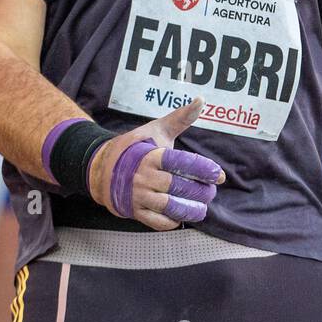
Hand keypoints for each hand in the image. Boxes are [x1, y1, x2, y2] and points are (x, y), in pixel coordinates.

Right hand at [87, 97, 224, 229]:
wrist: (101, 167)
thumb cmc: (136, 147)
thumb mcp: (156, 130)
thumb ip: (180, 119)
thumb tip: (201, 100)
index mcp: (151, 155)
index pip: (181, 162)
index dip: (203, 170)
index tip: (220, 175)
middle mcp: (144, 176)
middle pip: (179, 187)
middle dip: (200, 192)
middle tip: (211, 191)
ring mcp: (138, 195)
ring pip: (170, 207)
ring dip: (190, 209)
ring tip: (202, 207)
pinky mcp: (135, 211)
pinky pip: (157, 222)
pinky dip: (172, 221)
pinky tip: (182, 216)